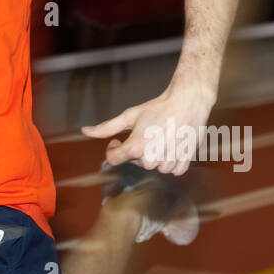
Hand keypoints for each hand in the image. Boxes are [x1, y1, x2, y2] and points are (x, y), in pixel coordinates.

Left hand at [81, 76, 215, 175]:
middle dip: (136, 149)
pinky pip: (170, 170)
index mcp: (136, 147)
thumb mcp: (129, 116)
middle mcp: (151, 159)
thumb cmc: (158, 108)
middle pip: (135, 162)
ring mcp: (168, 163)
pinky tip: (171, 145)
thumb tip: (86, 131)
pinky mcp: (183, 164)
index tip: (118, 140)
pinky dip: (169, 160)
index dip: (113, 148)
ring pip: (153, 166)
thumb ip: (106, 128)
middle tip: (145, 133)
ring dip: (153, 155)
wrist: (187, 103)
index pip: (113, 159)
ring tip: (159, 137)